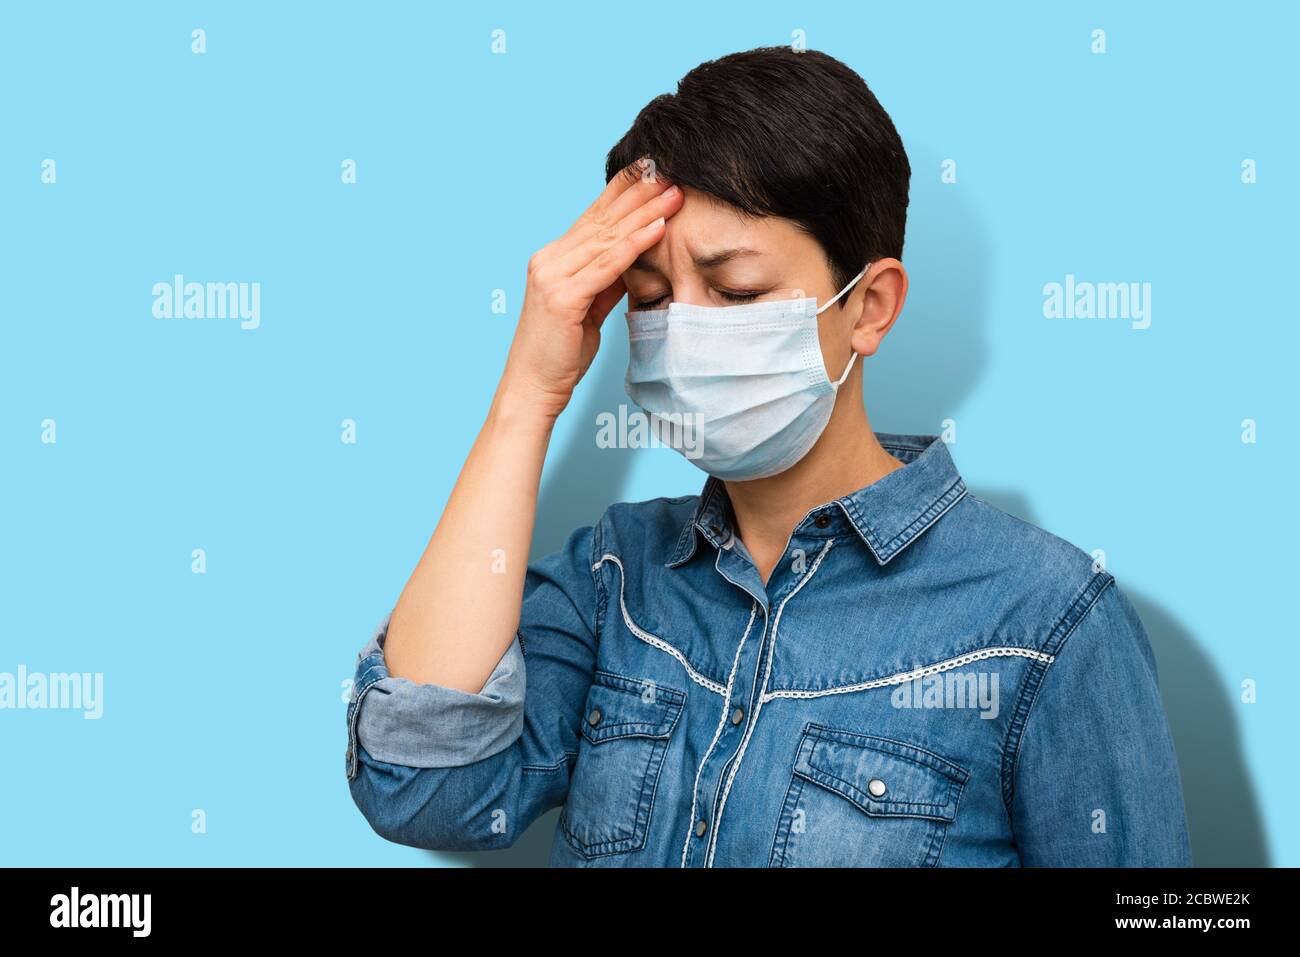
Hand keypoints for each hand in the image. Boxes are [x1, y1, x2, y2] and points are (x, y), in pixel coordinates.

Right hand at [498, 158, 683, 420]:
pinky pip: (608, 265)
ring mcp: (552, 276)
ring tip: (674, 193)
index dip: (623, 191)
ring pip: (608, 237)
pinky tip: (658, 228)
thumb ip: (603, 282)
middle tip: (671, 171)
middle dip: (638, 193)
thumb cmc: (559, 355)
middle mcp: (548, 260)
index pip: (593, 216)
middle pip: (602, 220)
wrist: (532, 388)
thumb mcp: (586, 309)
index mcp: (552, 259)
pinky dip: (635, 244)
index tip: (652, 171)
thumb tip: (630, 261)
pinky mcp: (562, 297)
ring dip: (645, 212)